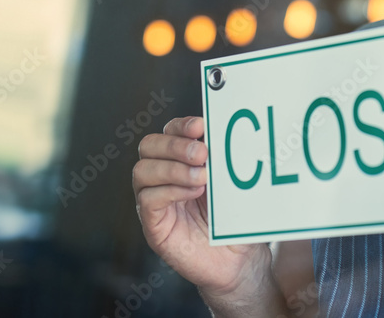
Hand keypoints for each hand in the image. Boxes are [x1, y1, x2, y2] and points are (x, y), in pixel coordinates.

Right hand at [133, 116, 269, 299]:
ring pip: (143, 171)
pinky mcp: (154, 226)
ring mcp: (156, 201)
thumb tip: (225, 132)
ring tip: (201, 177)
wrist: (240, 259)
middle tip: (202, 153)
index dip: (181, 125)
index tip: (201, 125)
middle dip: (175, 144)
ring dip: (173, 169)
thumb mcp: (232, 182)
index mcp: (182, 161)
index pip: (169, 131)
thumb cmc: (236, 218)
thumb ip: (224, 159)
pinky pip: (147, 200)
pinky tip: (192, 193)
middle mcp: (163, 177)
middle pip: (149, 146)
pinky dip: (169, 192)